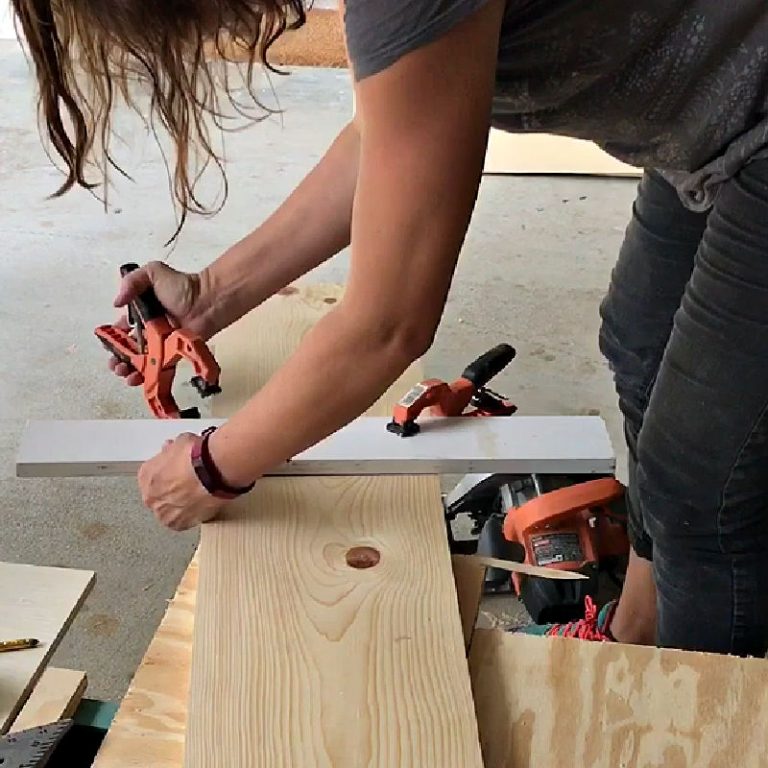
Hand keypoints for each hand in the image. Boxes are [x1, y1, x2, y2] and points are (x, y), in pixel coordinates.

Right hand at [110, 261, 214, 385]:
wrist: (207, 301)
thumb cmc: (182, 286)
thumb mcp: (153, 273)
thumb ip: (131, 282)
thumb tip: (116, 303)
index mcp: (140, 313)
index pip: (121, 330)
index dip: (112, 339)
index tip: (108, 346)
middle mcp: (149, 330)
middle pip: (128, 349)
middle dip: (118, 359)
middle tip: (115, 366)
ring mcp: (161, 343)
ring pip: (141, 360)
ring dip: (129, 370)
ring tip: (124, 374)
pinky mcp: (173, 354)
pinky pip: (159, 366)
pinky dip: (148, 375)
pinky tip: (139, 378)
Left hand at [138, 433, 226, 530]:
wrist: (212, 472)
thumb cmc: (197, 456)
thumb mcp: (181, 442)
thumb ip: (173, 450)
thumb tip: (176, 450)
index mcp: (146, 475)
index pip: (153, 476)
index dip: (169, 472)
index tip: (179, 470)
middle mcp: (151, 496)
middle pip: (159, 495)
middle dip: (173, 490)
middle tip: (190, 482)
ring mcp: (164, 513)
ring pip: (170, 511)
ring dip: (181, 505)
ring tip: (198, 495)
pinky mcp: (180, 524)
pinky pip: (184, 522)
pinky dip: (192, 515)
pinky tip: (202, 505)